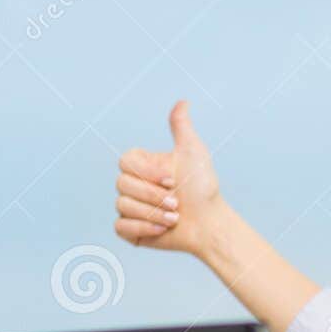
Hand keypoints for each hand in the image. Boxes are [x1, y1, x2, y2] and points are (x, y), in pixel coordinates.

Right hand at [114, 99, 223, 254]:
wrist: (210, 223)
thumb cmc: (203, 188)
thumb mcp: (192, 153)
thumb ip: (182, 127)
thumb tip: (183, 101)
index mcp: (142, 165)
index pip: (125, 162)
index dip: (147, 173)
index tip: (172, 179)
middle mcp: (132, 184)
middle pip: (122, 184)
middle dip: (154, 196)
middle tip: (177, 202)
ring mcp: (130, 207)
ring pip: (123, 206)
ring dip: (154, 213)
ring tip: (175, 218)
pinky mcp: (130, 230)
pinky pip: (121, 227)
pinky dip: (143, 228)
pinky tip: (163, 230)